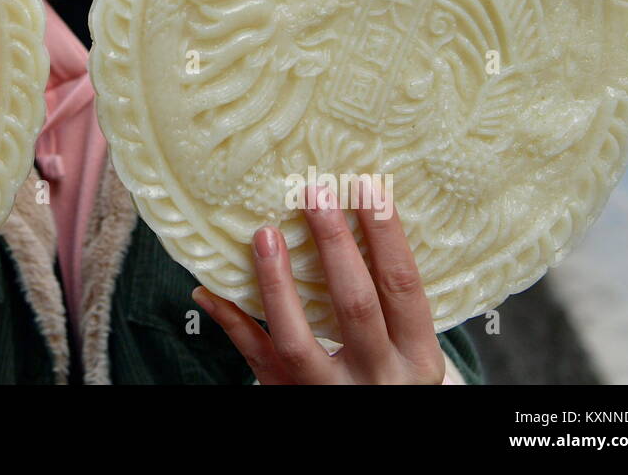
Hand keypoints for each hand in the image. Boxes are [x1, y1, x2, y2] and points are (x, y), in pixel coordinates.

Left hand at [192, 183, 445, 383]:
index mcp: (417, 355)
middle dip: (334, 245)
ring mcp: (332, 391)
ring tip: (264, 235)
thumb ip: (387, 297)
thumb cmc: (391, 373)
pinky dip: (232, 323)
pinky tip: (211, 292)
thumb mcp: (407, 344)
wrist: (381, 439)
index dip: (387, 235)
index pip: (402, 286)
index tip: (366, 186)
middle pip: (355, 305)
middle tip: (315, 194)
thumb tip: (365, 213)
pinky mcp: (292, 398)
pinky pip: (257, 360)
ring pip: (299, 341)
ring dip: (277, 283)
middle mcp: (378, 377)